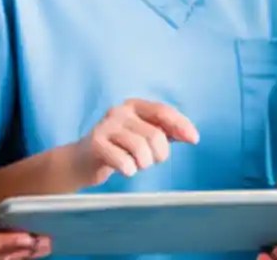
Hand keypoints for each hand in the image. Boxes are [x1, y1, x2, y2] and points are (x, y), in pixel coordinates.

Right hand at [73, 99, 199, 185]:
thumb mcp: (143, 136)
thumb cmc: (119, 148)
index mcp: (134, 106)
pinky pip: (123, 161)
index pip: (163, 111)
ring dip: (144, 164)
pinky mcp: (95, 144)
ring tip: (137, 165)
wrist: (81, 162)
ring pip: (141, 148)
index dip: (181, 125)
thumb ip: (167, 132)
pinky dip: (129, 170)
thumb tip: (192, 135)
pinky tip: (126, 170)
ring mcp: (106, 126)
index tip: (194, 139)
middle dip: (159, 154)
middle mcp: (120, 111)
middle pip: (155, 134)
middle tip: (152, 161)